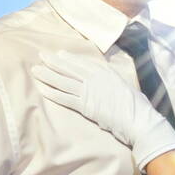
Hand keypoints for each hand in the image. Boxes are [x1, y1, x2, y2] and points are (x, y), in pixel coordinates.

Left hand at [33, 49, 174, 169]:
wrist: (139, 120)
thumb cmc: (138, 107)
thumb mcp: (127, 87)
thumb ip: (115, 82)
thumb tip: (110, 83)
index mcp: (107, 72)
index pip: (84, 63)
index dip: (70, 59)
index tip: (60, 54)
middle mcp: (97, 79)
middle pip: (70, 68)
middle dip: (54, 62)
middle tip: (41, 56)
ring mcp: (90, 91)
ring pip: (64, 81)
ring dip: (48, 75)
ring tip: (35, 70)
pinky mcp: (86, 105)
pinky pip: (65, 98)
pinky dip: (52, 93)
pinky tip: (42, 89)